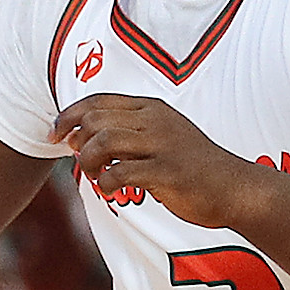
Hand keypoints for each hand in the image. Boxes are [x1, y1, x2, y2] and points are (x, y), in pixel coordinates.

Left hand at [50, 94, 257, 228]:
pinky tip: (110, 189)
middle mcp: (155, 120)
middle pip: (96, 119)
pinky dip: (106, 182)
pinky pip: (121, 172)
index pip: (98, 101)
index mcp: (152, 108)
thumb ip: (127, 133)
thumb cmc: (193, 168)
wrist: (235, 188)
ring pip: (104, 141)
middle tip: (76, 160)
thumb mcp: (161, 137)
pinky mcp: (168, 172)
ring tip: (93, 175)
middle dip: (76, 140)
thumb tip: (80, 141)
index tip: (54, 134)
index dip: (68, 115)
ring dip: (88, 161)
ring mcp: (163, 145)